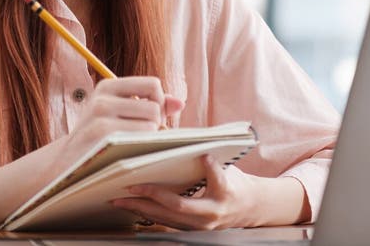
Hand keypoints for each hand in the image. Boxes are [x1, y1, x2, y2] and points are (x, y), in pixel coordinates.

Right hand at [65, 76, 183, 160]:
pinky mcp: (102, 136)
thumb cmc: (100, 136)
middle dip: (156, 124)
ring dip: (150, 139)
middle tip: (144, 137)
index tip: (151, 117)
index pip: (153, 84)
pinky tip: (132, 153)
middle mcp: (103, 97)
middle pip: (155, 107)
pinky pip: (141, 138)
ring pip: (151, 124)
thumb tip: (180, 103)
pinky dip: (144, 147)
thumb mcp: (119, 112)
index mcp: (109, 86)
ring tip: (137, 145)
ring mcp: (100, 116)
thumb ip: (150, 104)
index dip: (159, 102)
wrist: (67, 162)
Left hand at [111, 155, 306, 228]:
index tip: (197, 157)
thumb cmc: (235, 182)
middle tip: (128, 188)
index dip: (205, 169)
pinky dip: (147, 214)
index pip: (214, 180)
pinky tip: (132, 206)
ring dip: (141, 210)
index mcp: (224, 192)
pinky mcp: (190, 228)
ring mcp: (199, 226)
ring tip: (119, 200)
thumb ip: (208, 156)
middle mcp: (210, 214)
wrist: (249, 209)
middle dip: (150, 198)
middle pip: (176, 207)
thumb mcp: (227, 166)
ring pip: (166, 219)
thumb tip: (187, 142)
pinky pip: (166, 222)